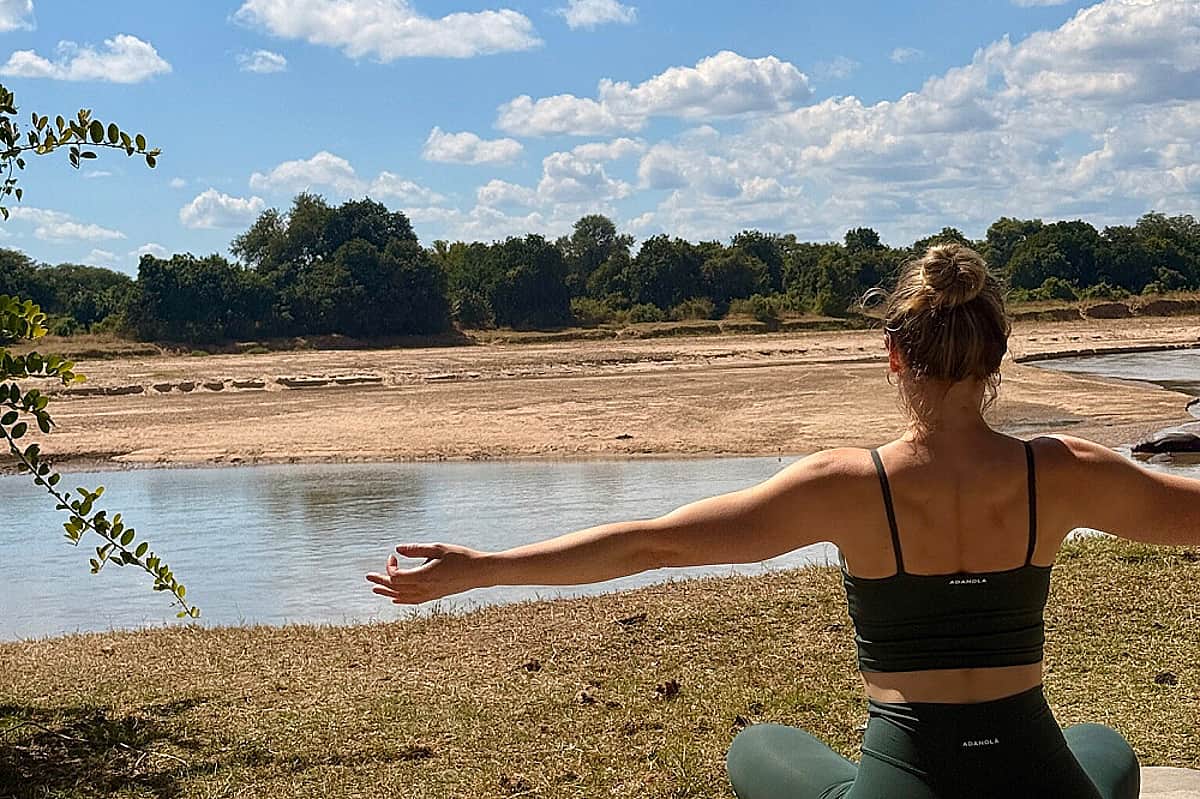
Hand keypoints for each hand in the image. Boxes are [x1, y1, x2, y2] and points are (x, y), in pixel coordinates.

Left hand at [365, 543, 487, 604]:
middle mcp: (424, 589)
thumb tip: (397, 549)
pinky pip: (413, 601)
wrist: (479, 572)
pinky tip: (395, 598)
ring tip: (376, 589)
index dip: (390, 567)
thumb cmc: (460, 557)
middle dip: (381, 581)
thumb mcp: (438, 548)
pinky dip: (402, 599)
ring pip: (403, 597)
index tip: (393, 555)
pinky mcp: (435, 596)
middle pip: (396, 588)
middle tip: (368, 577)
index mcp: (423, 576)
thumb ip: (416, 549)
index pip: (397, 576)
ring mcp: (430, 594)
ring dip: (388, 592)